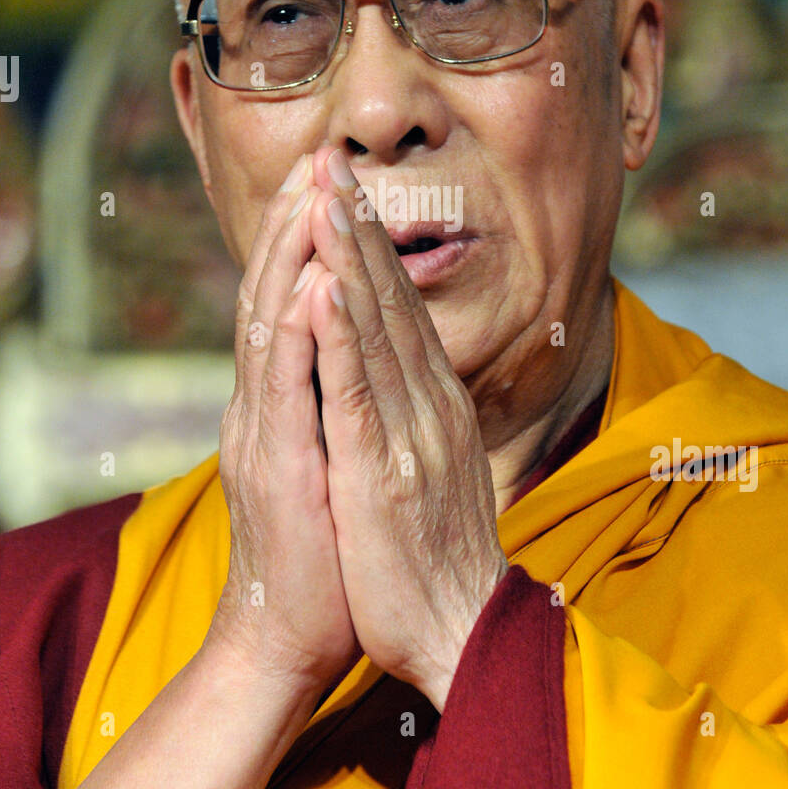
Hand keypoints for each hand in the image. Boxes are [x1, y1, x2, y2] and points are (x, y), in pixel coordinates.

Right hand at [207, 152, 358, 696]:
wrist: (288, 634)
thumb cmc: (320, 549)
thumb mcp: (326, 458)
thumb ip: (328, 402)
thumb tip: (350, 352)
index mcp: (281, 400)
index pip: (292, 300)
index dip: (310, 238)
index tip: (332, 181)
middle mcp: (264, 404)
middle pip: (275, 294)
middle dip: (299, 222)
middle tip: (319, 157)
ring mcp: (265, 432)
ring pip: (273, 325)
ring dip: (294, 255)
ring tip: (313, 193)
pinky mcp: (279, 467)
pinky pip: (287, 389)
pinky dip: (299, 332)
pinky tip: (314, 284)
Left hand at [300, 146, 508, 710]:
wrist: (463, 630)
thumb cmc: (434, 558)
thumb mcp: (431, 467)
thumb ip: (414, 413)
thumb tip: (395, 372)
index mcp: (430, 402)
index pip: (396, 306)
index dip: (367, 243)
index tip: (342, 188)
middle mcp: (426, 402)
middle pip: (388, 297)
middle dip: (356, 222)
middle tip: (330, 157)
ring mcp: (410, 432)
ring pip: (375, 327)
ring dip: (347, 255)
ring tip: (324, 191)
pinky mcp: (386, 470)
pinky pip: (359, 391)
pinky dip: (340, 336)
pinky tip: (325, 287)